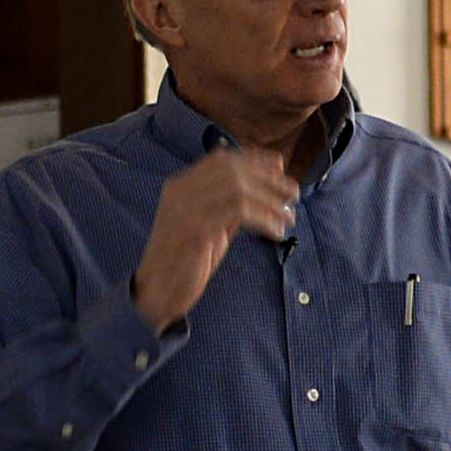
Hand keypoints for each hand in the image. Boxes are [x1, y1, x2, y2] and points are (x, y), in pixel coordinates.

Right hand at [132, 140, 299, 329]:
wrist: (157, 291)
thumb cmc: (186, 260)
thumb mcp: (208, 223)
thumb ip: (228, 202)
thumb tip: (263, 183)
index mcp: (180, 185)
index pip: (222, 159)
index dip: (255, 160)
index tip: (281, 168)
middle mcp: (180, 191)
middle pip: (234, 170)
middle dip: (268, 179)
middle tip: (292, 193)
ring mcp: (186, 209)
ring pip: (239, 190)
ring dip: (270, 201)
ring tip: (288, 217)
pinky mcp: (195, 230)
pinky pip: (240, 213)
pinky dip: (265, 219)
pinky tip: (276, 231)